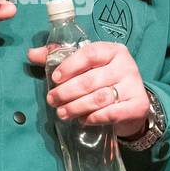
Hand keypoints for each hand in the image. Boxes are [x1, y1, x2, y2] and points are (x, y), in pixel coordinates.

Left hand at [25, 41, 148, 136]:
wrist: (133, 103)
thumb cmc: (103, 80)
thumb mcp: (85, 66)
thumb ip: (58, 57)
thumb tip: (31, 54)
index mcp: (113, 50)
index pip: (89, 54)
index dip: (70, 66)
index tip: (54, 78)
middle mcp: (126, 65)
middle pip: (91, 80)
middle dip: (67, 92)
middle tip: (52, 100)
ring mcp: (134, 85)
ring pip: (99, 98)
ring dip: (76, 107)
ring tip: (62, 113)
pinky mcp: (138, 105)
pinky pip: (111, 113)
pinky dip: (94, 117)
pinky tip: (82, 120)